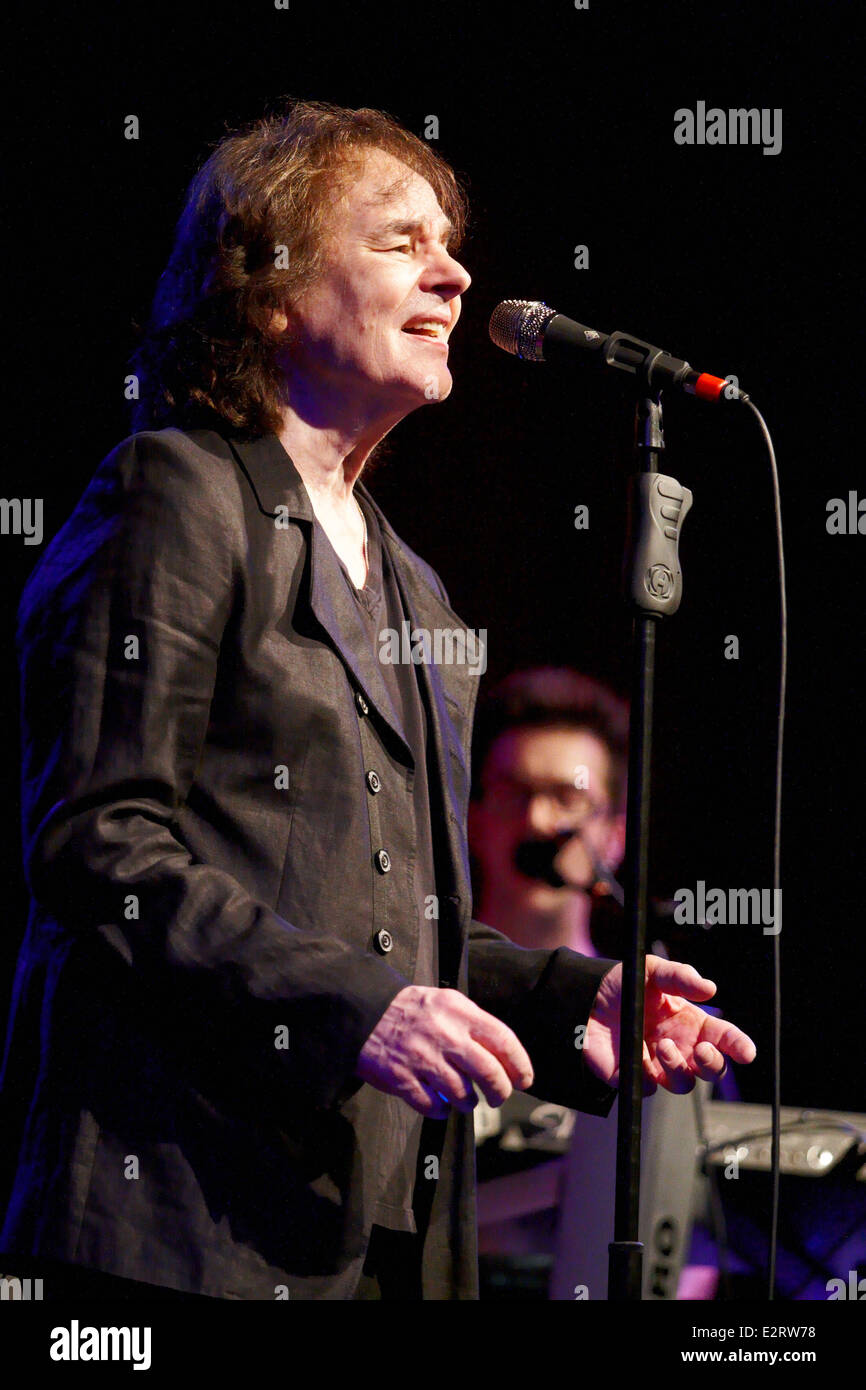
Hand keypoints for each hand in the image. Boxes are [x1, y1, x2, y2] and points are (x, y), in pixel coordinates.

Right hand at [356, 985, 534, 1119]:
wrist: (365, 1013)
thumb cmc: (413, 1011)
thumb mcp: (447, 1003)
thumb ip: (475, 1025)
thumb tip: (506, 1058)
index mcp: (459, 1012)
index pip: (503, 1040)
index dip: (519, 1065)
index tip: (524, 1079)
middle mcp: (444, 1034)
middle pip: (488, 1073)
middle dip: (500, 1091)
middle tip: (498, 1097)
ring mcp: (422, 1058)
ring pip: (462, 1094)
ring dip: (468, 1102)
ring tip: (464, 1099)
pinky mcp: (402, 1079)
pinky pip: (433, 1106)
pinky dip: (441, 1110)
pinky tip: (440, 1103)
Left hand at [584, 955, 756, 1095]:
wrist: (585, 998)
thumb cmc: (624, 985)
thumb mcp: (652, 971)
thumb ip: (680, 976)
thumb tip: (709, 989)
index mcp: (691, 1023)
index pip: (724, 1039)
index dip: (738, 1046)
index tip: (746, 1052)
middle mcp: (680, 1047)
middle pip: (710, 1070)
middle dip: (713, 1064)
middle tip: (700, 1050)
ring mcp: (658, 1065)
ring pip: (684, 1084)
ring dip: (678, 1069)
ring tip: (661, 1046)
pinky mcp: (633, 1076)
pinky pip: (649, 1088)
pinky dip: (647, 1074)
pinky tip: (637, 1054)